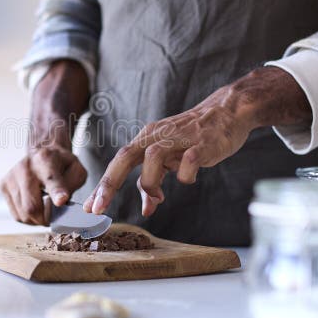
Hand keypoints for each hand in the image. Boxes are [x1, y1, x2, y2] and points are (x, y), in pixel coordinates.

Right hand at [0, 144, 87, 224]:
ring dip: (37, 219)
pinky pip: (16, 214)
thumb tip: (61, 201)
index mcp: (46, 159)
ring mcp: (11, 177)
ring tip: (45, 210)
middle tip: (54, 217)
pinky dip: (27, 217)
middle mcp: (24, 167)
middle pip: (32, 206)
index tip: (61, 201)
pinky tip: (35, 206)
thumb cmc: (61, 165)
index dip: (56, 192)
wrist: (41, 152)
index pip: (51, 179)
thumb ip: (73, 185)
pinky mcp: (3, 186)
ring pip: (23, 214)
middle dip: (45, 219)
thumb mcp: (76, 170)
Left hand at [83, 67, 311, 216]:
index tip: (89, 208)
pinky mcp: (202, 143)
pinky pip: (188, 161)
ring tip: (158, 197)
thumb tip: (147, 208)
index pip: (118, 162)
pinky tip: (189, 176)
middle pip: (125, 157)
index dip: (102, 185)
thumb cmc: (194, 136)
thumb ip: (155, 180)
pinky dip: (185, 175)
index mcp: (146, 139)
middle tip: (98, 208)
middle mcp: (157, 136)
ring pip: (153, 158)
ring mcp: (179, 139)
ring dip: (151, 183)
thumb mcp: (170, 157)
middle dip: (109, 184)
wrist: (228, 110)